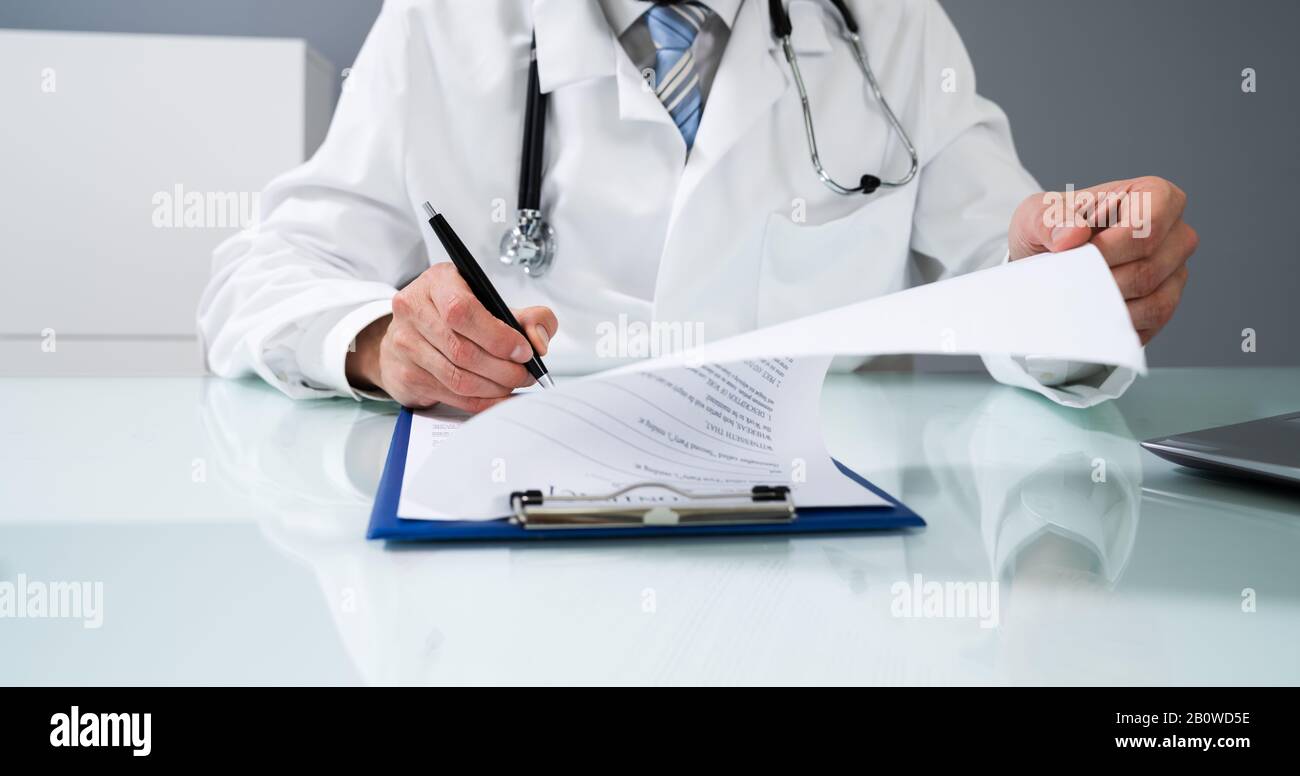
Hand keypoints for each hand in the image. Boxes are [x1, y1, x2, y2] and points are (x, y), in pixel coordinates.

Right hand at [346, 263, 556, 410]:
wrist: (411, 332)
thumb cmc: (456, 315)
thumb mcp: (493, 302)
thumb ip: (528, 317)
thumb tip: (538, 341)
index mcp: (438, 282)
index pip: (463, 310)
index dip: (498, 336)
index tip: (522, 350)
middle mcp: (413, 310)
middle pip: (462, 350)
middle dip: (504, 368)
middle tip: (525, 374)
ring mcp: (405, 344)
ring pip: (458, 378)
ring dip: (495, 387)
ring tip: (513, 384)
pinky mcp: (406, 374)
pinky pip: (451, 396)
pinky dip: (482, 401)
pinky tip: (498, 397)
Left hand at [1008, 176, 1196, 343]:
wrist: (1046, 258)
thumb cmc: (1051, 228)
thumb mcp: (1036, 214)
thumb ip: (1049, 220)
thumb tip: (1073, 235)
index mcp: (1154, 196)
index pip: (1148, 227)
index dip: (1110, 248)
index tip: (1077, 255)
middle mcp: (1175, 233)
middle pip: (1149, 268)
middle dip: (1102, 279)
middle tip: (1069, 279)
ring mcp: (1174, 270)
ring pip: (1154, 299)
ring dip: (1107, 303)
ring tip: (1076, 294)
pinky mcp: (1165, 303)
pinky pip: (1152, 321)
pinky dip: (1117, 321)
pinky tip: (1091, 313)